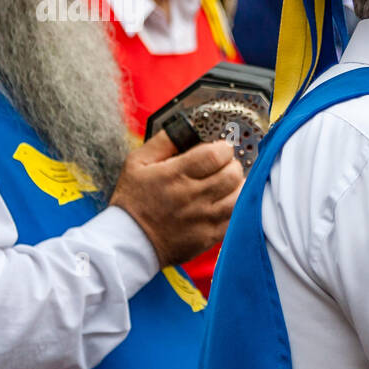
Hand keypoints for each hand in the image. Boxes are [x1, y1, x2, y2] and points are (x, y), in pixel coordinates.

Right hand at [109, 131, 243, 266]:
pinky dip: (237, 207)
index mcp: (175, 175)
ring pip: (239, 196)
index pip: (215, 155)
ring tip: (227, 183)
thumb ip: (163, 142)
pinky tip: (226, 201)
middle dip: (232, 164)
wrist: (129, 241)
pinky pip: (236, 218)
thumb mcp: (137, 163)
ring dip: (238, 186)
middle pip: (232, 174)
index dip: (223, 148)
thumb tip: (185, 127)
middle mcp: (192, 197)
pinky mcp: (210, 236)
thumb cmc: (132, 200)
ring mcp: (203, 218)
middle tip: (223, 166)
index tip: (218, 150)